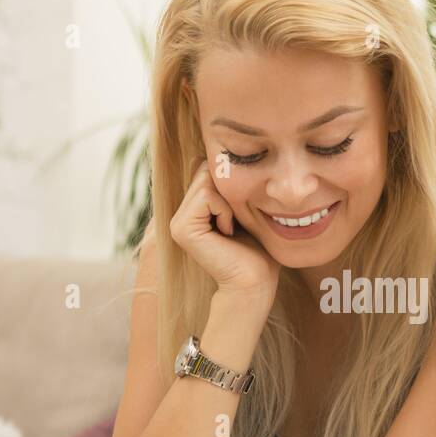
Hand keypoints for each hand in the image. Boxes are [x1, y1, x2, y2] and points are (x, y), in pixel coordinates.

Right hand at [169, 159, 279, 299]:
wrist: (255, 282)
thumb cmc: (258, 250)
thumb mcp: (243, 210)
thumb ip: (228, 188)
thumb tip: (218, 154)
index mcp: (192, 211)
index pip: (207, 171)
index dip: (230, 185)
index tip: (239, 217)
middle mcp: (180, 215)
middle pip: (205, 172)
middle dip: (229, 192)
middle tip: (236, 223)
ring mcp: (177, 222)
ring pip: (205, 181)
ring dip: (229, 202)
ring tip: (232, 229)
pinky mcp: (181, 228)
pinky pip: (206, 196)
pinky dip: (225, 210)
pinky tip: (227, 233)